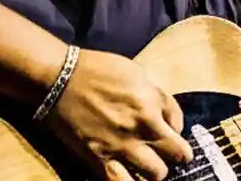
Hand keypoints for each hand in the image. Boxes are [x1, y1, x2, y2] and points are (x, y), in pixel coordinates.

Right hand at [45, 48, 193, 180]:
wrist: (60, 79)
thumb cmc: (99, 70)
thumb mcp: (139, 74)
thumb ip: (160, 98)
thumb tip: (172, 122)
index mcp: (152, 104)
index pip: (180, 128)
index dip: (177, 131)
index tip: (170, 133)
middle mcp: (142, 128)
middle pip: (177, 155)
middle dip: (175, 156)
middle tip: (166, 154)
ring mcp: (121, 146)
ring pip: (155, 174)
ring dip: (155, 171)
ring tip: (148, 166)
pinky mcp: (99, 159)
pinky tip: (130, 177)